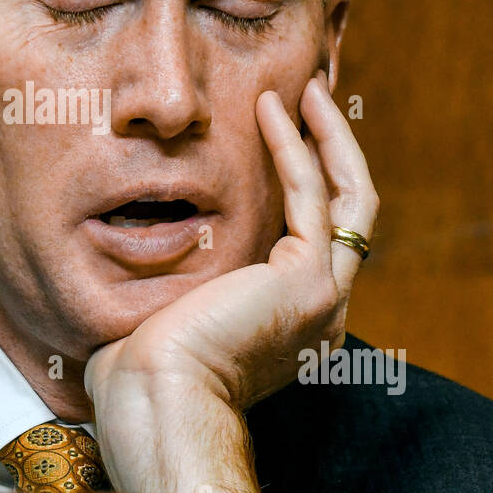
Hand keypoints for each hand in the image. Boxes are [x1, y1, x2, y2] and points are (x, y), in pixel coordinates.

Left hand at [84, 69, 378, 492]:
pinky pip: (312, 195)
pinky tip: (274, 109)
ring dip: (328, 137)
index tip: (283, 134)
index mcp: (288, 323)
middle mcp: (319, 310)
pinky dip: (296, 146)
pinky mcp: (307, 279)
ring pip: (350, 199)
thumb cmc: (142, 377)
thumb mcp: (169, 316)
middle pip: (350, 214)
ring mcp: (321, 296)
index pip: (314, 237)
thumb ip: (182, 281)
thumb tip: (146, 249)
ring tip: (307, 87)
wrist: (156, 405)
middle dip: (334, 150)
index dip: (306, 180)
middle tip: (313, 97)